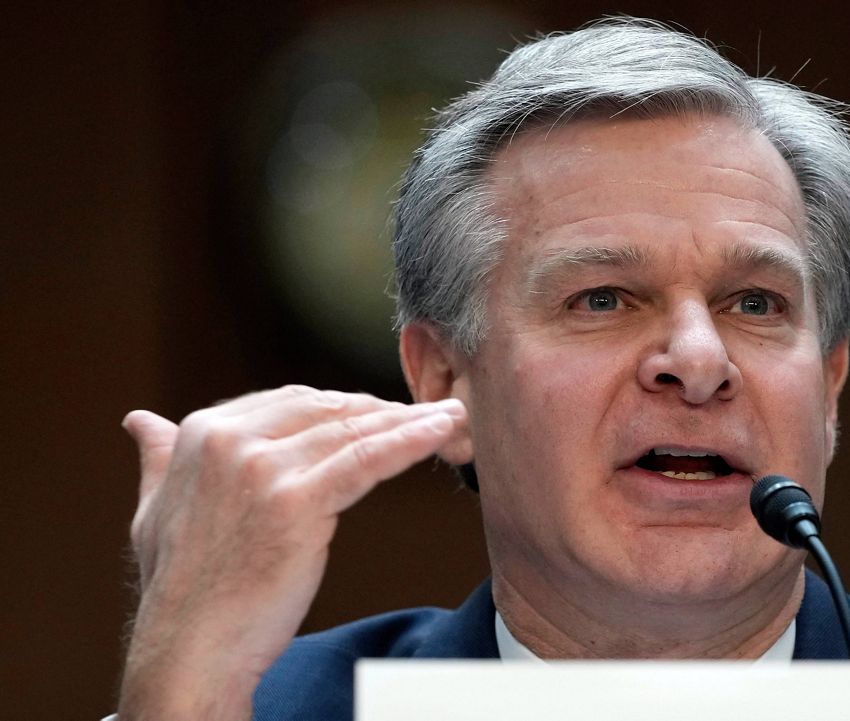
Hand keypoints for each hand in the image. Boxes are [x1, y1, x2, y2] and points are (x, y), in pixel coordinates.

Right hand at [117, 386, 466, 720]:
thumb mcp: (154, 510)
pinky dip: (411, 441)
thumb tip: (140, 420)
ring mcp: (263, 468)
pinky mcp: (298, 501)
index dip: (345, 408)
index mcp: (201, 432)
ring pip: (354, 432)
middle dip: (382, 413)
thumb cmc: (182, 586)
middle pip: (328, 411)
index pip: (293, 402)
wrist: (192, 648)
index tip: (382, 414)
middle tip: (426, 416)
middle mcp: (229, 439)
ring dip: (409, 422)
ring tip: (452, 418)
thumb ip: (159, 459)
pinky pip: (368, 460)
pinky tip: (442, 432)